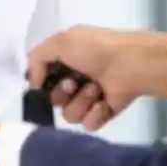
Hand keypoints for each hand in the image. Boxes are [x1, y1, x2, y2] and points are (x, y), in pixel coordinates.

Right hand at [28, 26, 166, 130]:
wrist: (132, 63)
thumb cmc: (96, 49)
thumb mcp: (60, 41)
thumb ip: (36, 58)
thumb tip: (34, 82)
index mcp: (65, 60)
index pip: (42, 80)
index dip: (41, 84)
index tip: (45, 81)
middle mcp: (75, 79)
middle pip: (52, 101)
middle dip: (61, 93)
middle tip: (74, 82)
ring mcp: (90, 98)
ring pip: (69, 115)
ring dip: (80, 101)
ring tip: (96, 88)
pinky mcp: (103, 113)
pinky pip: (88, 124)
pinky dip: (95, 114)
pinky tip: (104, 103)